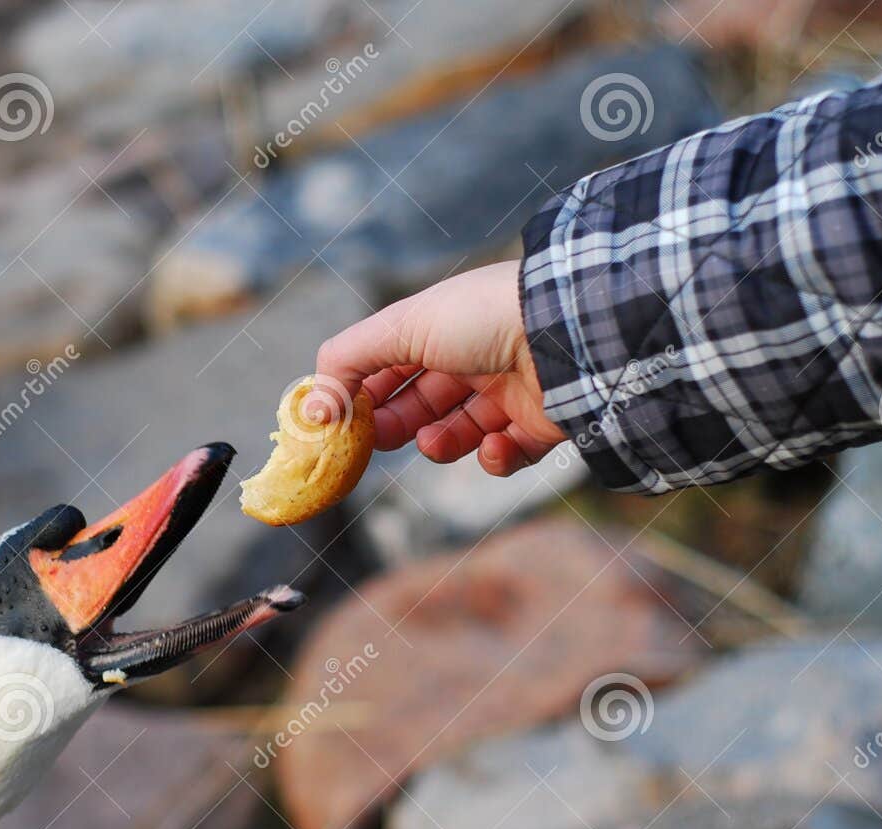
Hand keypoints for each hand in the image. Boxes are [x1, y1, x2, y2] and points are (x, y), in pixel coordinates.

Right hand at [312, 260, 564, 477]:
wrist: (571, 332)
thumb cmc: (482, 317)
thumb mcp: (400, 328)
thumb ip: (346, 361)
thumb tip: (310, 407)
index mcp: (438, 329)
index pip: (387, 367)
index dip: (361, 395)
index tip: (339, 423)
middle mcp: (471, 358)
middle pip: (416, 404)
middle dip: (392, 425)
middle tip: (373, 441)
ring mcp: (506, 393)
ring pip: (455, 434)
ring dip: (438, 444)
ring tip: (435, 442)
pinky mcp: (539, 426)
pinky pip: (504, 455)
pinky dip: (492, 458)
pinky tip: (492, 446)